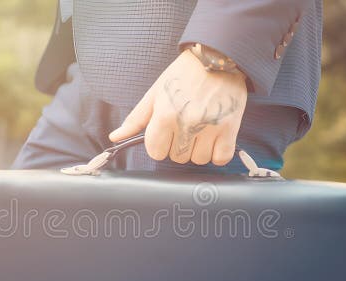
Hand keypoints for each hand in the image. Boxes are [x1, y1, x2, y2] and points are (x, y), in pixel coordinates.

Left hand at [109, 50, 247, 165]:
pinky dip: (217, 153)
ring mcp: (210, 127)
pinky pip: (220, 158)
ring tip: (200, 130)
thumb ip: (136, 118)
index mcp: (165, 114)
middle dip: (178, 146)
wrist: (217, 57)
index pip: (155, 152)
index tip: (165, 133)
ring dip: (198, 150)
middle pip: (177, 157)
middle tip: (185, 127)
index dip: (159, 144)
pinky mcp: (230, 129)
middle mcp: (187, 123)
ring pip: (198, 159)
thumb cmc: (184, 74)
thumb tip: (115, 137)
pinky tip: (214, 138)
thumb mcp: (156, 92)